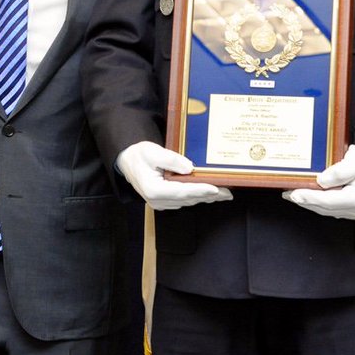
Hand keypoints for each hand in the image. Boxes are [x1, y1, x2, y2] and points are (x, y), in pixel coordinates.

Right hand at [115, 141, 232, 210]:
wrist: (127, 162)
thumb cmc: (139, 155)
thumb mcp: (152, 151)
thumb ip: (171, 159)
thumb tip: (189, 167)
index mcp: (154, 189)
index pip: (182, 191)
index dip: (200, 190)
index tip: (215, 188)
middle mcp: (157, 200)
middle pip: (188, 198)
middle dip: (209, 195)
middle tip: (227, 192)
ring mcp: (160, 204)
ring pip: (188, 202)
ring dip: (205, 197)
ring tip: (223, 193)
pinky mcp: (164, 202)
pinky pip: (184, 201)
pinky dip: (197, 197)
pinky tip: (208, 194)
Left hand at [283, 143, 354, 219]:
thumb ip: (339, 172)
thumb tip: (321, 180)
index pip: (328, 201)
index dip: (309, 198)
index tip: (294, 193)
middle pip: (324, 208)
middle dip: (304, 201)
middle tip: (287, 193)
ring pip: (326, 210)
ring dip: (309, 203)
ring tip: (293, 195)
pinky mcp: (352, 210)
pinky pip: (330, 208)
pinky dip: (317, 203)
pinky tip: (307, 196)